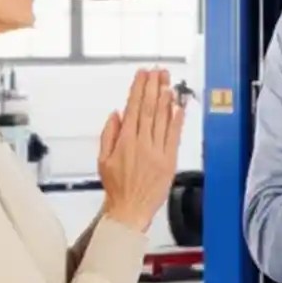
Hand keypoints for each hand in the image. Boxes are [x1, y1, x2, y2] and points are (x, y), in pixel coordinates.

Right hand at [98, 69, 184, 231]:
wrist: (129, 210)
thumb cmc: (117, 188)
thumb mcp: (103, 159)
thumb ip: (109, 134)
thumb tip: (116, 115)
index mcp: (125, 142)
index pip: (133, 108)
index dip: (138, 89)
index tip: (142, 75)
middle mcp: (142, 144)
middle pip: (149, 109)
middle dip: (153, 87)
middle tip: (157, 72)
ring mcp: (157, 152)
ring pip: (162, 119)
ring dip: (165, 98)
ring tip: (167, 82)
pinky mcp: (169, 161)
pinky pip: (174, 136)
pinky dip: (177, 120)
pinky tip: (178, 107)